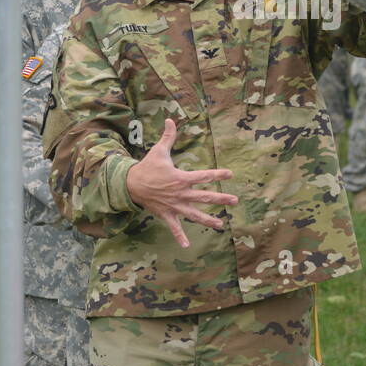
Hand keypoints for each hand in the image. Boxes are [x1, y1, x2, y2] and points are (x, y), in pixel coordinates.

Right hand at [124, 119, 234, 247]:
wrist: (130, 184)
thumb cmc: (147, 167)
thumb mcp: (159, 150)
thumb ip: (168, 136)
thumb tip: (171, 119)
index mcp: (181, 178)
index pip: (203, 176)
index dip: (217, 174)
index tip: (230, 174)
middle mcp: (180, 193)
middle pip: (204, 197)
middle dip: (220, 199)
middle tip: (235, 201)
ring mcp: (174, 205)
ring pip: (194, 215)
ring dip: (207, 220)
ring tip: (220, 224)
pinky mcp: (166, 214)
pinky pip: (174, 227)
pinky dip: (180, 236)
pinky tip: (187, 246)